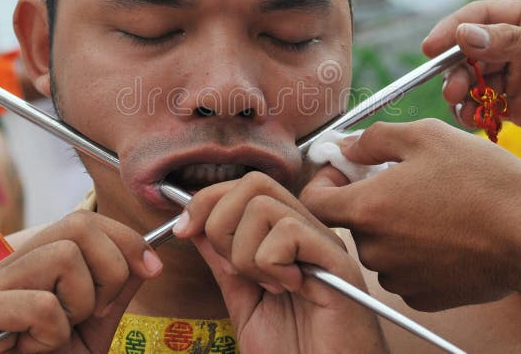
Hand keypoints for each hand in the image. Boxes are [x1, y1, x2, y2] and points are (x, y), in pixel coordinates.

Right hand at [0, 211, 162, 352]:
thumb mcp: (93, 330)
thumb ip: (115, 293)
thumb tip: (147, 257)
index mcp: (34, 264)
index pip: (83, 221)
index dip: (127, 240)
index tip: (153, 269)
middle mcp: (9, 266)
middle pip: (78, 225)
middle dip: (109, 271)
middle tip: (95, 314)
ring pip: (63, 257)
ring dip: (79, 306)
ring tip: (56, 336)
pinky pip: (42, 305)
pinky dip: (52, 335)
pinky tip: (34, 350)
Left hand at [174, 172, 387, 352]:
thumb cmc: (295, 351)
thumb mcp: (244, 302)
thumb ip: (223, 263)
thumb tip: (195, 224)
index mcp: (286, 237)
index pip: (244, 186)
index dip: (207, 201)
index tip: (184, 231)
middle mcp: (307, 231)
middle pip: (253, 183)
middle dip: (220, 222)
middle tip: (231, 268)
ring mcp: (323, 243)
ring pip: (263, 205)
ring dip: (245, 252)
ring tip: (266, 286)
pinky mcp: (337, 261)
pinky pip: (287, 232)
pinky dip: (270, 264)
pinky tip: (288, 290)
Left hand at [300, 120, 520, 311]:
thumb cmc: (484, 181)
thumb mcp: (428, 135)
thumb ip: (374, 138)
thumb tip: (347, 147)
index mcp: (368, 208)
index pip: (313, 201)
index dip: (324, 180)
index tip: (347, 170)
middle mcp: (377, 250)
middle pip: (350, 222)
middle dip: (368, 199)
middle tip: (404, 179)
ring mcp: (400, 278)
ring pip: (379, 247)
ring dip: (393, 226)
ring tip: (434, 205)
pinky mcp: (425, 297)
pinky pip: (404, 270)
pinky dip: (416, 252)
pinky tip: (447, 233)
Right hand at [422, 0, 520, 178]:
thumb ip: (511, 41)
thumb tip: (463, 35)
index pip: (481, 16)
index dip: (452, 29)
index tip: (430, 48)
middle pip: (470, 49)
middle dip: (455, 67)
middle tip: (452, 88)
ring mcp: (518, 76)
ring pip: (473, 78)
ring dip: (461, 90)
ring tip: (460, 103)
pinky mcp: (518, 107)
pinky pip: (483, 105)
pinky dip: (471, 112)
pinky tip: (474, 119)